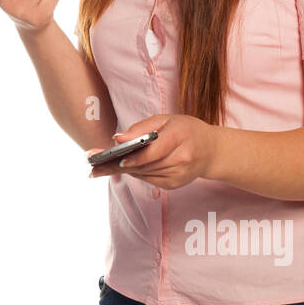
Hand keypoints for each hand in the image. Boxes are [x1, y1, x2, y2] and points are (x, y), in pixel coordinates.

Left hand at [87, 114, 217, 190]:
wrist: (211, 150)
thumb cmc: (186, 130)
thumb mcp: (166, 119)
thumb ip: (142, 128)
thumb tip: (117, 139)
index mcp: (180, 137)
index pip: (153, 151)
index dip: (133, 157)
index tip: (114, 158)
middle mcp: (182, 159)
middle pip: (144, 165)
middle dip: (117, 165)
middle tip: (93, 166)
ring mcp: (179, 175)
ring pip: (144, 174)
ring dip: (122, 170)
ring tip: (99, 168)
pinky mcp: (175, 185)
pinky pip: (148, 179)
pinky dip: (135, 173)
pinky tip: (120, 169)